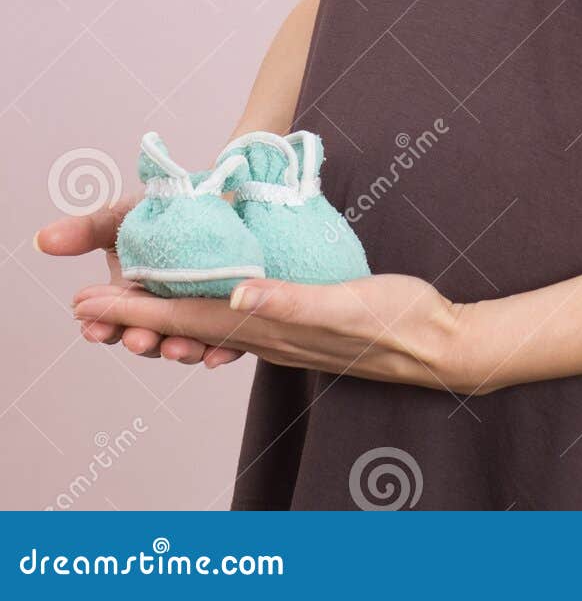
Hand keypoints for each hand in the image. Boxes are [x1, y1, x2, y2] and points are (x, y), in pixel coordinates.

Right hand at [36, 198, 244, 369]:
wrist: (216, 194)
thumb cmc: (163, 210)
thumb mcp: (120, 217)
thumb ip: (85, 232)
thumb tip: (43, 240)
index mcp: (132, 298)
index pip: (113, 323)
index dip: (102, 327)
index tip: (92, 326)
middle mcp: (163, 313)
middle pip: (148, 338)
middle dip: (140, 340)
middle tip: (135, 338)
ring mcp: (197, 317)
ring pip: (185, 344)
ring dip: (178, 350)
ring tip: (173, 348)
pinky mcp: (233, 315)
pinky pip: (230, 340)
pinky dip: (223, 352)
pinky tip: (216, 356)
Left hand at [71, 273, 479, 392]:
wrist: (439, 345)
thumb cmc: (400, 321)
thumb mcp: (348, 302)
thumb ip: (292, 301)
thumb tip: (237, 296)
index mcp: (271, 326)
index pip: (188, 316)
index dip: (137, 309)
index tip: (88, 305)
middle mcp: (268, 334)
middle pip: (185, 325)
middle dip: (133, 317)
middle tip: (82, 310)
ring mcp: (284, 334)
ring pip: (206, 327)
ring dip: (163, 319)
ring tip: (127, 310)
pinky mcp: (300, 325)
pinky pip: (237, 322)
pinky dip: (205, 314)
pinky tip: (206, 304)